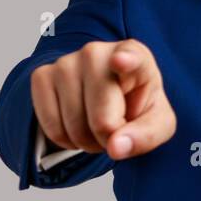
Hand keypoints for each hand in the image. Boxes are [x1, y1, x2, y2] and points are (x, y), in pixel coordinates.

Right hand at [30, 39, 176, 160]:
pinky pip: (51, 127)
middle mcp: (97, 52)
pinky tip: (76, 126)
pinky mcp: (42, 76)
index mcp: (136, 56)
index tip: (121, 61)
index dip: (125, 61)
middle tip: (116, 128)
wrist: (108, 100)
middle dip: (108, 138)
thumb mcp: (158, 123)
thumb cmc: (137, 106)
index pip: (130, 56)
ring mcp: (66, 62)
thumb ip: (146, 135)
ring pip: (74, 126)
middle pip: (101, 118)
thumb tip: (116, 147)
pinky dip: (65, 140)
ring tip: (97, 126)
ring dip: (86, 142)